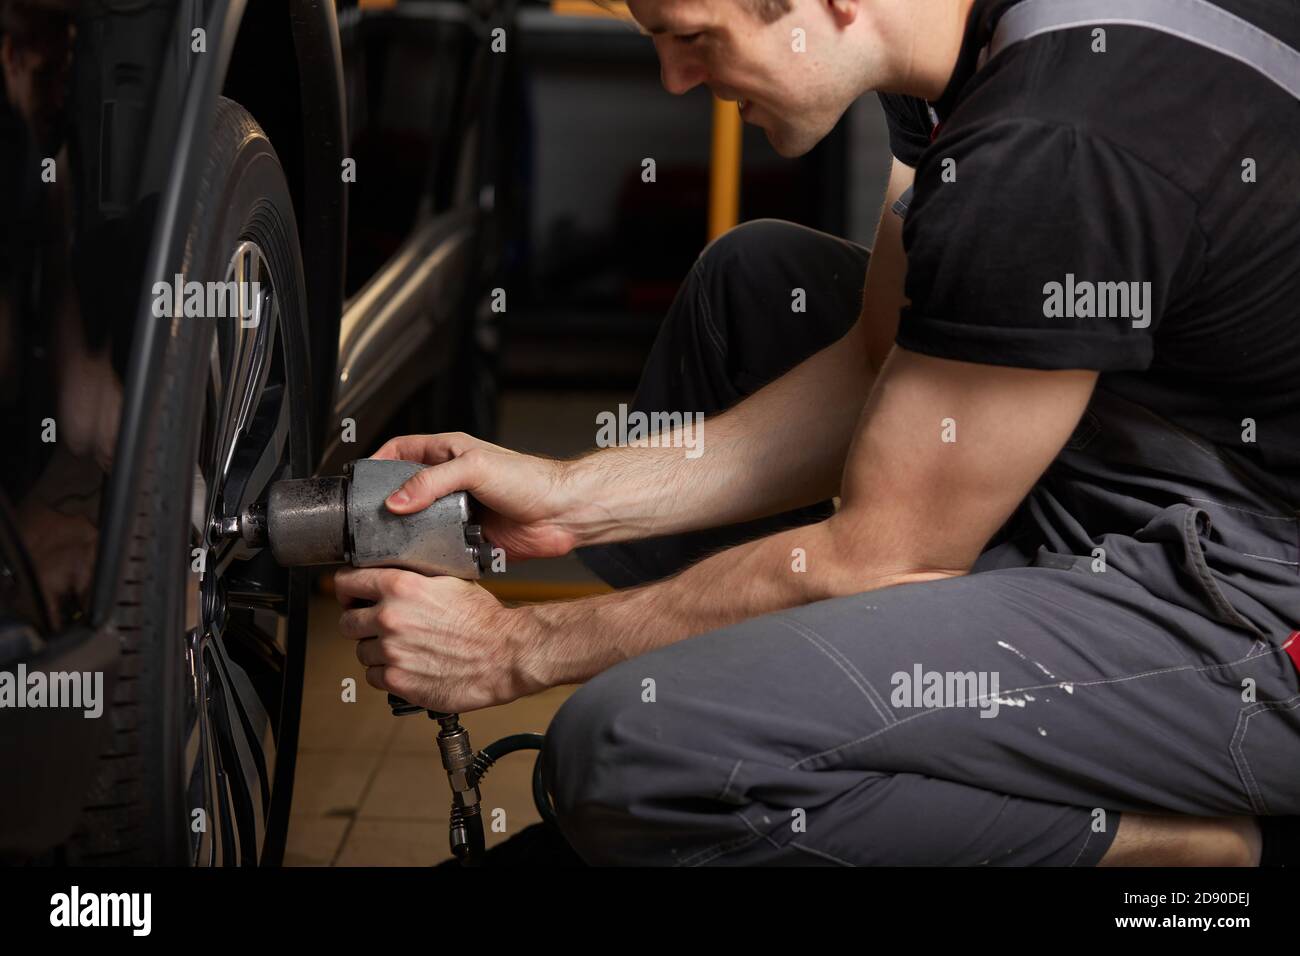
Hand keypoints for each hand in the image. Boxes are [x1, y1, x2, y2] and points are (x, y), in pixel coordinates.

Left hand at [334, 567, 543, 711]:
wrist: (504, 654)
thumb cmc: (484, 620)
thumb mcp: (449, 581)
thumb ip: (414, 578)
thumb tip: (394, 576)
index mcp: (400, 587)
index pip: (347, 581)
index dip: (348, 588)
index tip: (351, 595)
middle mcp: (390, 618)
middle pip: (346, 621)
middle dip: (360, 622)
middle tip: (378, 626)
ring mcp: (391, 652)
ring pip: (360, 651)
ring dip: (376, 650)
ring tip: (401, 649)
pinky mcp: (397, 681)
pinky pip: (373, 677)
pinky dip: (386, 673)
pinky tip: (406, 666)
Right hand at [372, 433, 578, 561]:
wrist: (563, 514)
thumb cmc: (531, 479)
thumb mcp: (475, 468)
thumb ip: (432, 482)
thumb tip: (396, 501)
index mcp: (450, 454)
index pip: (401, 450)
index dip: (378, 461)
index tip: (360, 479)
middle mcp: (451, 482)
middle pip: (406, 490)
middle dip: (387, 502)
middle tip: (369, 517)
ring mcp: (458, 510)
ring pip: (420, 521)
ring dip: (407, 531)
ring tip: (389, 542)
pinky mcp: (468, 537)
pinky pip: (439, 546)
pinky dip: (430, 552)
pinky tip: (422, 558)